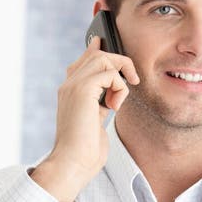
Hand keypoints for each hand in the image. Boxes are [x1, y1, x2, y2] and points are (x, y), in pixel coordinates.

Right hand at [51, 34, 138, 177]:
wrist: (74, 162)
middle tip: (132, 80)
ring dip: (121, 75)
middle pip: (96, 55)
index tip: (103, 39)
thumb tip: (114, 90)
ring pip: (103, 59)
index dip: (95, 49)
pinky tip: (114, 107)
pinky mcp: (82, 90)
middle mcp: (69, 85)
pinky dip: (120, 89)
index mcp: (70, 91)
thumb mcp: (96, 120)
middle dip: (119, 63)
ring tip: (119, 100)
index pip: (83, 61)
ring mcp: (73, 86)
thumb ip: (101, 102)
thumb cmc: (86, 149)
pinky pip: (110, 74)